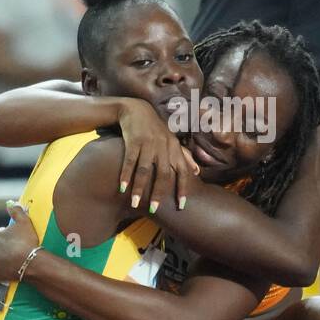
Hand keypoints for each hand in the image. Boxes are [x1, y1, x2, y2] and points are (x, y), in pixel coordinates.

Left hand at [0, 202, 39, 284]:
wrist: (29, 261)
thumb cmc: (27, 241)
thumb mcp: (24, 222)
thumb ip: (16, 211)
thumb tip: (10, 203)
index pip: (1, 234)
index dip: (9, 237)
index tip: (16, 241)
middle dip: (3, 250)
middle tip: (15, 253)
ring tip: (11, 264)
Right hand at [116, 96, 198, 212]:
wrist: (136, 110)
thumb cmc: (155, 129)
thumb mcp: (171, 140)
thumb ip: (184, 156)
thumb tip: (197, 171)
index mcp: (174, 148)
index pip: (182, 171)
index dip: (183, 188)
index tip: (181, 205)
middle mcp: (163, 146)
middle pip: (163, 174)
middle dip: (159, 193)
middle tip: (154, 209)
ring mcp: (148, 144)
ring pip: (145, 170)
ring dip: (140, 188)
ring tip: (135, 203)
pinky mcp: (133, 141)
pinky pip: (130, 161)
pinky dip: (126, 175)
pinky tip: (122, 187)